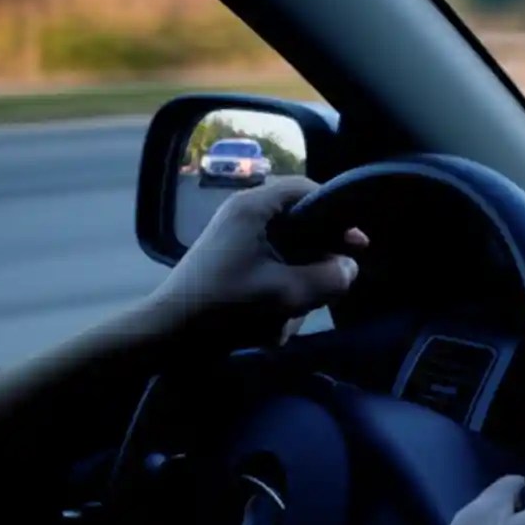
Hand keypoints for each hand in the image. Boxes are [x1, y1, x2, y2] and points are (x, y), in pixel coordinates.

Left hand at [148, 176, 366, 348]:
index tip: (356, 243)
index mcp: (254, 207)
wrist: (168, 335)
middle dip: (319, 255)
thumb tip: (349, 267)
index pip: (307, 190)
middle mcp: (243, 214)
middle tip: (335, 278)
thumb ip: (328, 278)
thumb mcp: (287, 295)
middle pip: (300, 221)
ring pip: (287, 249)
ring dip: (299, 279)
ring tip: (298, 309)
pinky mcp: (229, 261)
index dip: (337, 213)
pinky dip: (279, 289)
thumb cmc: (225, 307)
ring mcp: (234, 237)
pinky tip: (277, 322)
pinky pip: (269, 266)